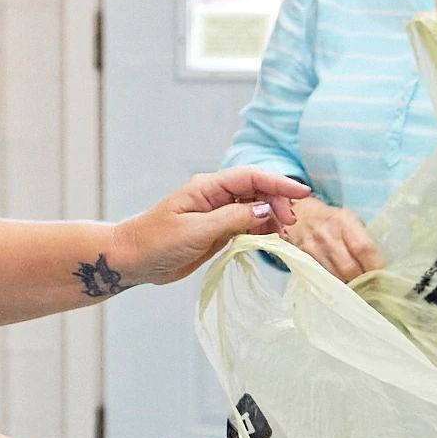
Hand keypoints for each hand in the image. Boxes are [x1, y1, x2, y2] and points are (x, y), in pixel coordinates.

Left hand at [105, 167, 307, 287]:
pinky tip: (273, 239)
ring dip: (272, 217)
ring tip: (286, 234)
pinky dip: (262, 230)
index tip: (302, 194)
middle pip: (257, 191)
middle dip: (278, 202)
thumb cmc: (157, 241)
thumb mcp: (196, 231)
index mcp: (208, 187)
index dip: (279, 183)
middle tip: (291, 223)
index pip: (251, 177)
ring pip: (255, 208)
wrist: (133, 260)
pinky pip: (247, 225)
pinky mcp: (218, 231)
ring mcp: (218, 214)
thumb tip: (264, 208)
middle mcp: (215, 196)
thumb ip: (232, 219)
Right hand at [279, 201, 378, 282]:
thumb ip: (364, 240)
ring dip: (350, 288)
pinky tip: (344, 287)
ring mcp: (313, 248)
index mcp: (344, 221)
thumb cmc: (333, 222)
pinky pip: (325, 279)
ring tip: (360, 290)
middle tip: (374, 289)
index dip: (376, 266)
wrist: (300, 218)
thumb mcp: (350, 221)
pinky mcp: (304, 260)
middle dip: (364, 282)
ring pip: (336, 278)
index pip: (364, 248)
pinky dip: (336, 287)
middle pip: (349, 268)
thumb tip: (383, 267)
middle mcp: (327, 234)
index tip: (385, 278)